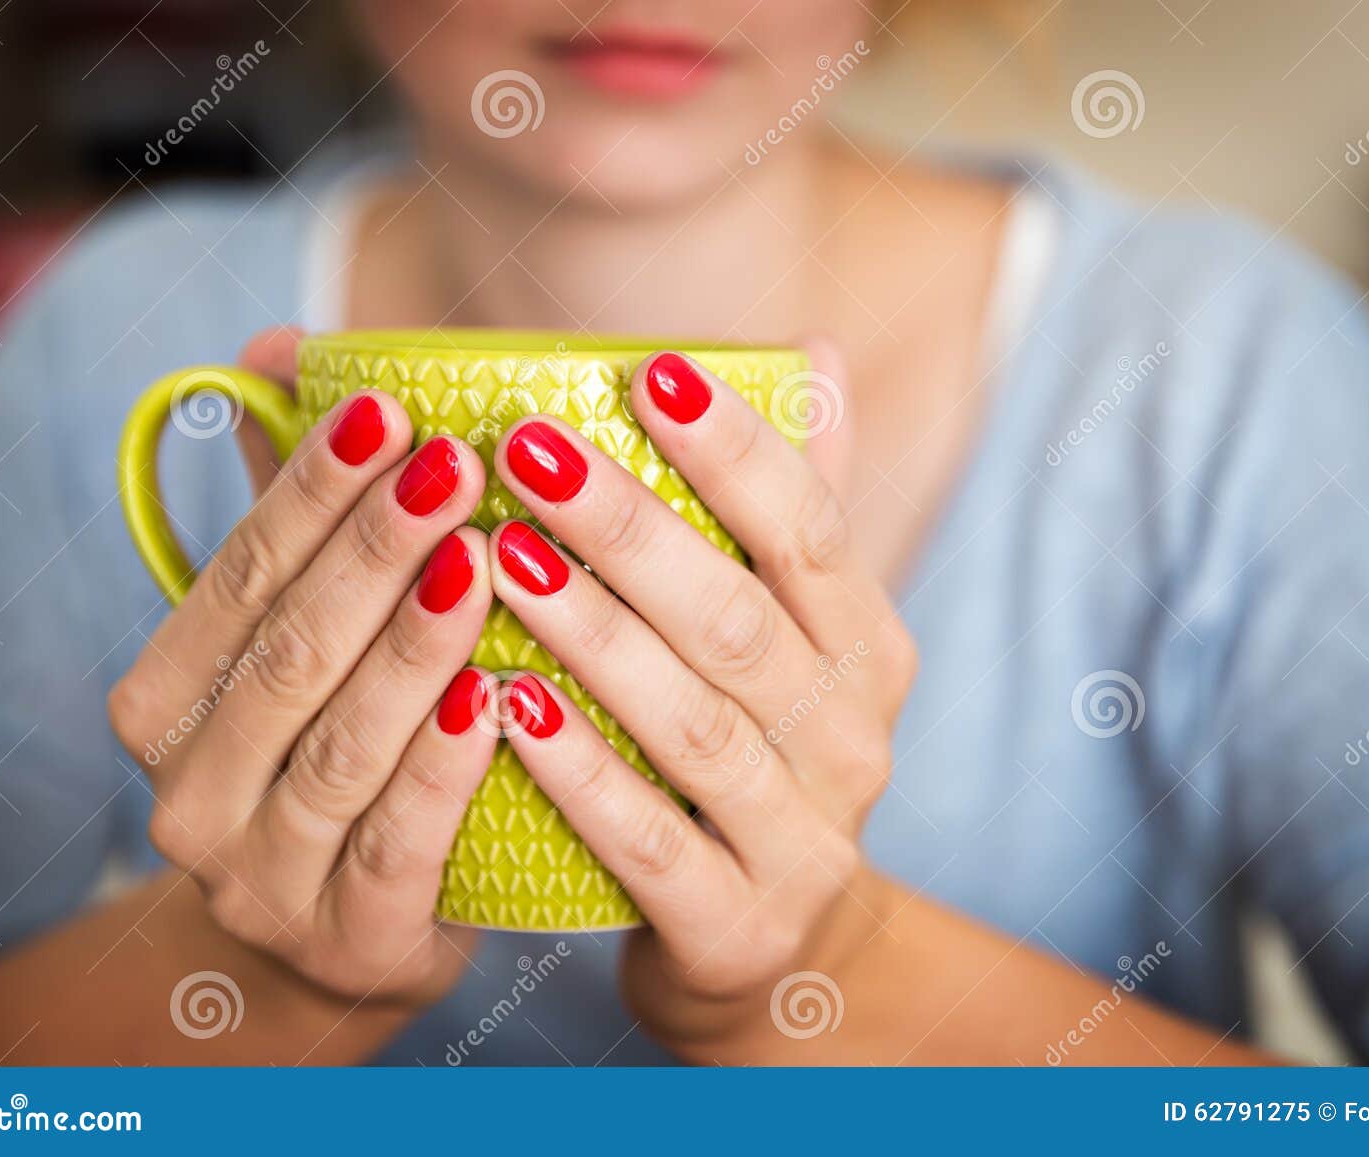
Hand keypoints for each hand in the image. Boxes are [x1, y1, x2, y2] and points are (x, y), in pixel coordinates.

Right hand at [108, 329, 496, 1002]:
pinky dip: (444, 768)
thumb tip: (280, 347)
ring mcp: (259, 875)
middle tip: (454, 461)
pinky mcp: (345, 938)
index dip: (310, 490)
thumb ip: (292, 518)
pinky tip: (499, 699)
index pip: (239, 576)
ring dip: (411, 647)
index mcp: (163, 701)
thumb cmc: (326, 755)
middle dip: (371, 550)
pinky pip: (398, 843)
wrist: (332, 942)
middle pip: (287, 652)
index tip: (387, 408)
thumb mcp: (291, 650)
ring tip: (481, 560)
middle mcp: (188, 791)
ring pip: (339, 745)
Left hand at [485, 349, 916, 1055]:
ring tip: (499, 558)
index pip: (811, 533)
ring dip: (594, 636)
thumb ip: (791, 511)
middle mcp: (855, 742)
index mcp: (869, 654)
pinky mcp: (740, 929)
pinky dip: (580, 776)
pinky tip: (508, 709)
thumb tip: (812, 352)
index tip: (649, 373)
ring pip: (693, 726)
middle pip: (741, 620)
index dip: (737, 451)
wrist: (772, 952)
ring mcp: (805, 843)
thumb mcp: (795, 646)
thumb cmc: (756, 760)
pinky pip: (650, 843)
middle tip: (530, 446)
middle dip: (633, 529)